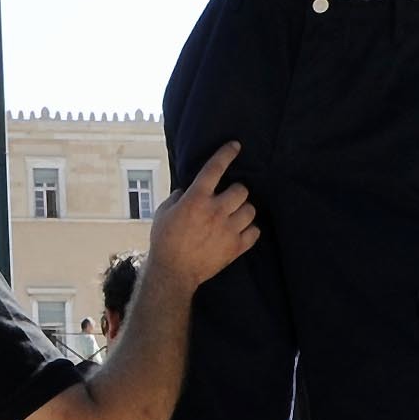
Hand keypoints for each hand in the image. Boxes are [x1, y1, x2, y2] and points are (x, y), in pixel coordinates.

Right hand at [146, 142, 259, 291]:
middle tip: (228, 198)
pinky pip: (255, 232)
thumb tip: (186, 190)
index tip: (235, 146)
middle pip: (241, 190)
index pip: (215, 168)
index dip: (226, 154)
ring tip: (235, 215)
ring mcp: (228, 229)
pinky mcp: (236, 247)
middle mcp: (215, 211)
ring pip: (250, 210)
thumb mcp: (163, 213)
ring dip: (244, 210)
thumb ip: (177, 198)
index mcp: (196, 199)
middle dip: (236, 192)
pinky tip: (240, 231)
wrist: (173, 273)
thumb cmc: (164, 241)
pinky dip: (250, 230)